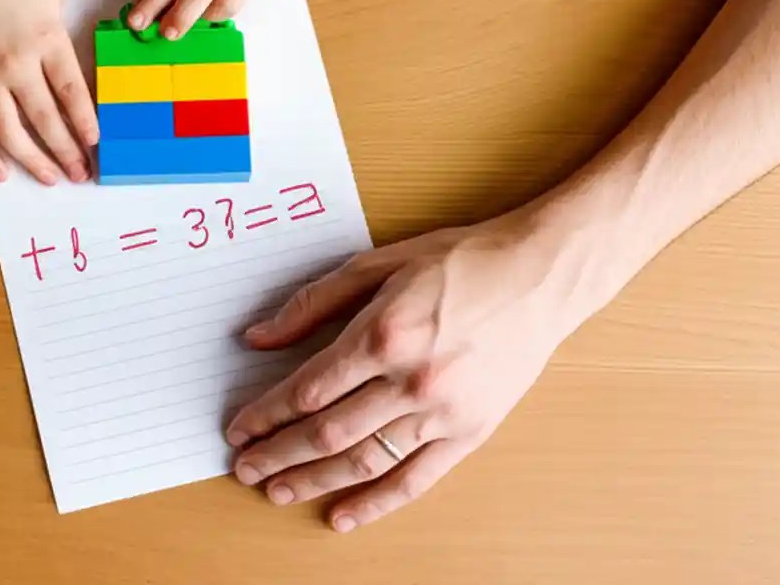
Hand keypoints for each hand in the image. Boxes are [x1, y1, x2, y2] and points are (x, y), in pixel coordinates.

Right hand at [0, 0, 125, 184]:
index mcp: (46, 41)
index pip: (70, 91)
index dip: (84, 120)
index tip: (96, 143)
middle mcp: (17, 65)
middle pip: (45, 119)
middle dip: (66, 151)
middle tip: (82, 174)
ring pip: (10, 131)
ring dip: (32, 160)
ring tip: (50, 179)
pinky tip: (1, 172)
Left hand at [226, 214, 598, 531]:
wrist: (540, 276)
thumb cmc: (460, 263)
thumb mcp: (377, 264)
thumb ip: (312, 303)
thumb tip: (257, 337)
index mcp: (382, 335)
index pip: (307, 390)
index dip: (265, 414)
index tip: (239, 428)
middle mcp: (410, 380)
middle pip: (326, 433)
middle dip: (277, 455)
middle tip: (244, 469)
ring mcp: (442, 412)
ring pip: (363, 460)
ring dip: (313, 481)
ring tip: (276, 492)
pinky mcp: (470, 432)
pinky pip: (415, 479)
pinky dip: (375, 503)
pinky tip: (342, 516)